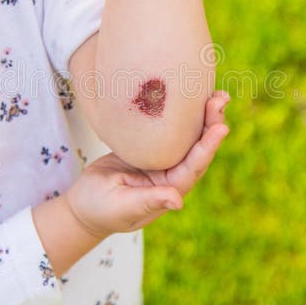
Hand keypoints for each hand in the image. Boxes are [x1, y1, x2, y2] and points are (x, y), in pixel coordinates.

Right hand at [65, 90, 230, 238]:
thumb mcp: (122, 206)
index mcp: (170, 189)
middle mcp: (172, 173)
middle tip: (220, 99)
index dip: (208, 146)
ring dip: (202, 116)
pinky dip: (178, 114)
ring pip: (187, 136)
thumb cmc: (100, 209)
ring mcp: (162, 160)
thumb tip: (178, 202)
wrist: (84, 205)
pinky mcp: (150, 148)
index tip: (221, 127)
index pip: (194, 166)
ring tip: (216, 95)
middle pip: (198, 147)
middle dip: (211, 123)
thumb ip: (148, 202)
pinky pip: (169, 129)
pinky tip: (184, 96)